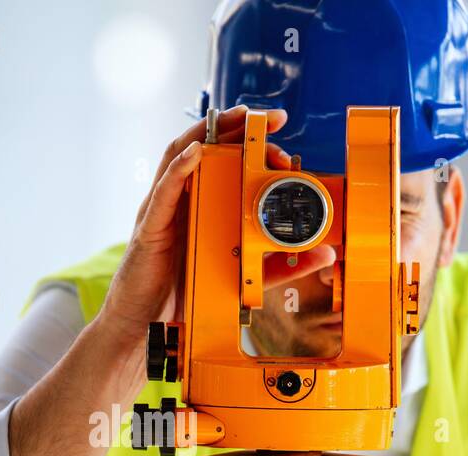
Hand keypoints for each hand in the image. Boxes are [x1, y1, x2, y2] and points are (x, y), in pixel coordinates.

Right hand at [98, 106, 334, 343]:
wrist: (146, 325)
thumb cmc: (184, 296)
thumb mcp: (244, 278)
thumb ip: (280, 265)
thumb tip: (321, 254)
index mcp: (201, 206)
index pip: (224, 160)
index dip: (251, 139)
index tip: (280, 130)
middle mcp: (181, 200)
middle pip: (206, 148)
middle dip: (238, 127)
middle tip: (270, 124)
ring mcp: (163, 211)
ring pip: (180, 157)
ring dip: (209, 132)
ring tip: (236, 118)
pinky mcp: (151, 228)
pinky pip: (163, 192)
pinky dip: (178, 169)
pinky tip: (195, 154)